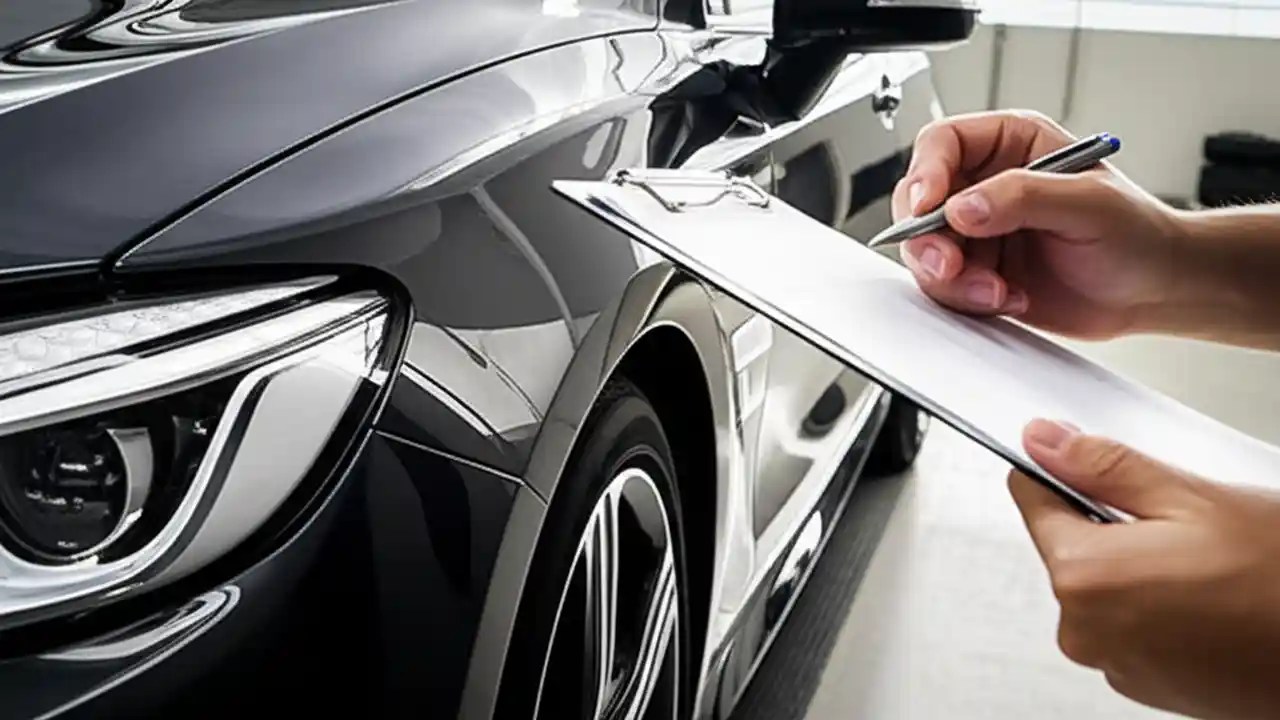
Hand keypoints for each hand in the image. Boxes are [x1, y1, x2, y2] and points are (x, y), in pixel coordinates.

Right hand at [891, 111, 1185, 339]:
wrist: (1154, 289)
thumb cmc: (1137, 233)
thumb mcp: (1087, 203)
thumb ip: (1023, 197)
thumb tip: (963, 207)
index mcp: (1011, 146)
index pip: (942, 144)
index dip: (925, 174)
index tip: (926, 207)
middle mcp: (986, 186)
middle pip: (918, 202)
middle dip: (928, 239)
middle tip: (950, 264)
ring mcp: (979, 233)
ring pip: (925, 250)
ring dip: (951, 278)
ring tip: (996, 291)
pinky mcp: (979, 274)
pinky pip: (944, 287)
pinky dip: (967, 300)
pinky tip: (1009, 298)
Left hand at [1010, 419, 1279, 719]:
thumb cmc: (1278, 583)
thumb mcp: (1191, 499)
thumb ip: (1103, 466)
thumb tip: (1043, 440)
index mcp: (1083, 576)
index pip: (1032, 496)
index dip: (1062, 471)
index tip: (1093, 464)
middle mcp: (1083, 629)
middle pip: (1068, 545)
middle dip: (1111, 524)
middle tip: (1180, 525)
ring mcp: (1112, 663)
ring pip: (1100, 586)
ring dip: (1136, 568)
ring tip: (1204, 569)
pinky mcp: (1140, 685)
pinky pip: (1125, 625)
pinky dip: (1154, 608)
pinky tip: (1205, 602)